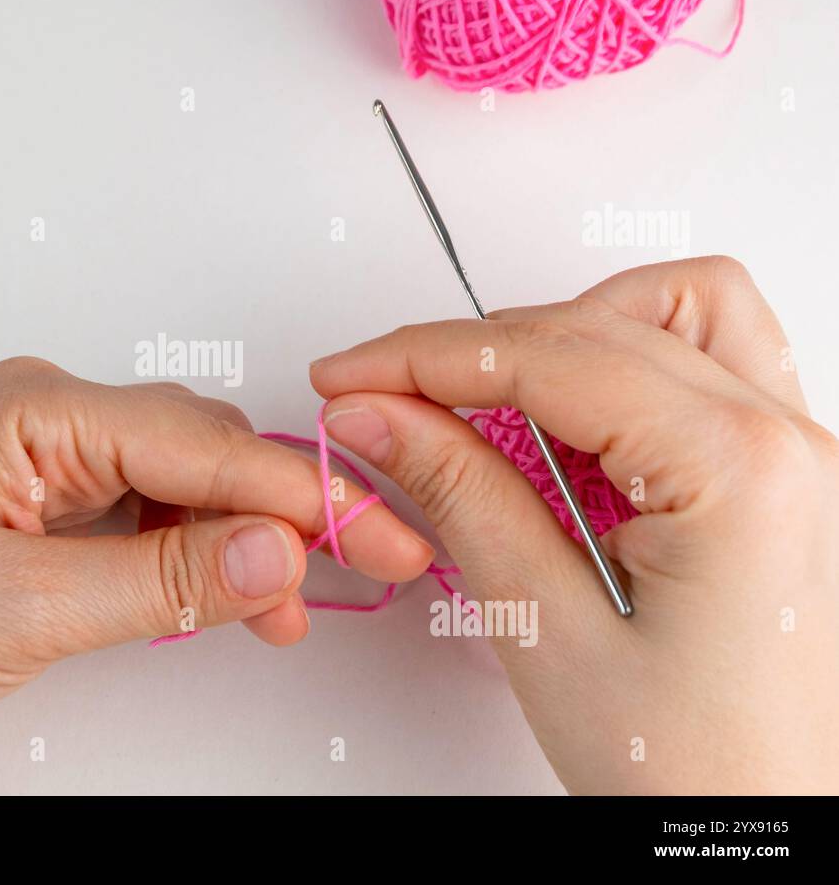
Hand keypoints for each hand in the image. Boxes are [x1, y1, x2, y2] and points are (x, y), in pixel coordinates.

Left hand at [0, 357, 431, 793]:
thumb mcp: (22, 607)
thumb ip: (163, 577)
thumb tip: (280, 551)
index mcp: (34, 411)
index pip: (203, 443)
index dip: (303, 494)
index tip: (377, 536)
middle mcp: (39, 426)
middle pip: (199, 454)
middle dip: (283, 513)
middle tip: (366, 564)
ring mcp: (32, 475)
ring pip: (174, 492)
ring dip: (237, 544)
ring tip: (292, 605)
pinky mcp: (27, 524)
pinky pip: (134, 528)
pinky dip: (186, 564)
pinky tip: (222, 599)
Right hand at [311, 256, 838, 793]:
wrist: (768, 834)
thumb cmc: (694, 772)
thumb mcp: (548, 630)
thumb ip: (460, 495)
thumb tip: (380, 412)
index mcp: (740, 472)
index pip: (554, 355)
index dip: (429, 356)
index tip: (353, 376)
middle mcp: (789, 444)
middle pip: (605, 322)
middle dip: (481, 351)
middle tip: (390, 400)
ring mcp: (797, 457)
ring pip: (677, 314)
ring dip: (570, 338)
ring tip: (491, 409)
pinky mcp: (781, 478)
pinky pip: (705, 369)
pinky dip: (621, 373)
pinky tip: (569, 434)